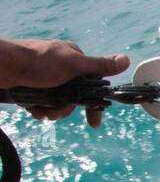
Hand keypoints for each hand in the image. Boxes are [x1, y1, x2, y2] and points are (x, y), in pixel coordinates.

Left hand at [0, 38, 129, 126]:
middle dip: (65, 108)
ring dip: (51, 109)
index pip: (93, 84)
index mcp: (74, 58)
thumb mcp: (74, 65)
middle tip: (55, 113)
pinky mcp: (33, 82)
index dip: (94, 104)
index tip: (93, 123)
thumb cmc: (38, 63)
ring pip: (58, 100)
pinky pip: (43, 100)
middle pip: (75, 96)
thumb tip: (126, 60)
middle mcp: (61, 66)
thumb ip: (100, 65)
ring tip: (40, 110)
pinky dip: (39, 107)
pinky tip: (33, 108)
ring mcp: (46, 75)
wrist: (3, 67)